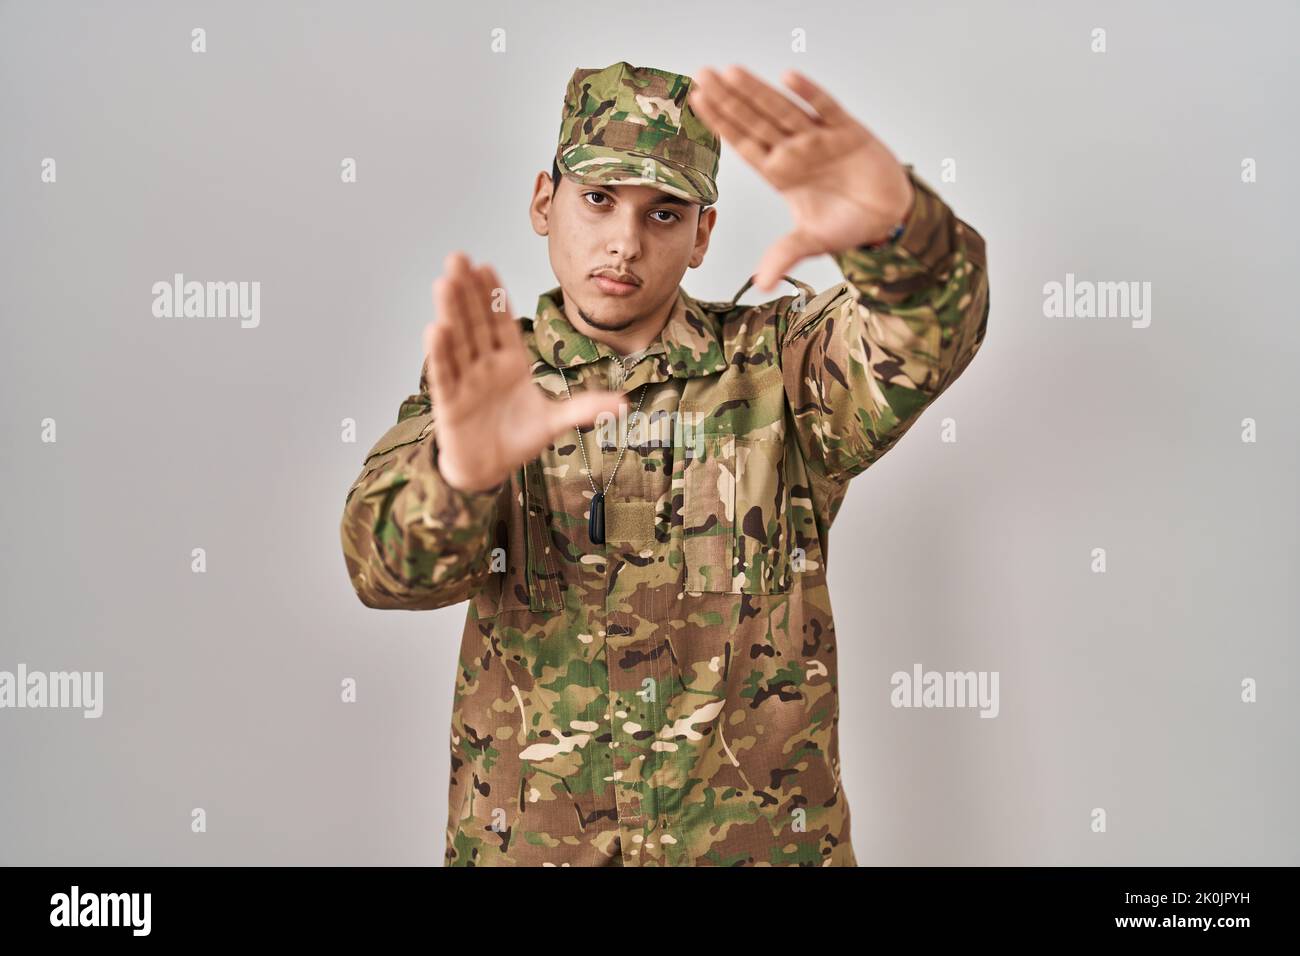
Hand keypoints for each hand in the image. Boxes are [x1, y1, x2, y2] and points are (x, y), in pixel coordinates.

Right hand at [423, 252, 629, 492]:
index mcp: (511, 364)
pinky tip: (436, 329)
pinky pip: (446, 375)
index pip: (501, 322)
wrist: (488, 470)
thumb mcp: (554, 421)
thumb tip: (624, 404)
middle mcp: (486, 367)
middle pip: (476, 323)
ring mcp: (466, 383)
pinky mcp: (450, 405)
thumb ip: (584, 408)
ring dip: (451, 312)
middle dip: (467, 291)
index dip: (493, 295)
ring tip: (445, 282)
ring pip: (458, 341)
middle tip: (458, 257)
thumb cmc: (517, 439)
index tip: (485, 266)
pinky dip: (441, 355)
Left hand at [687, 65, 915, 290]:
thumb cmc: (846, 224)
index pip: (744, 145)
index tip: (699, 103)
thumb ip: (786, 255)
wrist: (887, 217)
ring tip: (731, 73)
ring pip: (783, 110)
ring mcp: (819, 138)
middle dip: (729, 100)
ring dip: (758, 92)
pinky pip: (826, 108)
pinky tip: (788, 78)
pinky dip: (809, 94)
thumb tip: (762, 283)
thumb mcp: (812, 242)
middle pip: (755, 121)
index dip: (722, 124)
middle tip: (702, 76)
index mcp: (780, 173)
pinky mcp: (848, 131)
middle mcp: (795, 151)